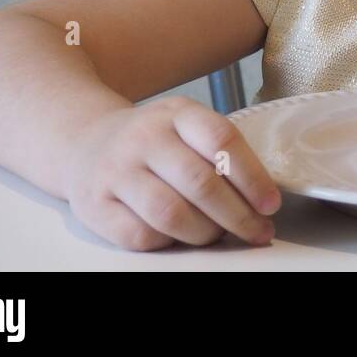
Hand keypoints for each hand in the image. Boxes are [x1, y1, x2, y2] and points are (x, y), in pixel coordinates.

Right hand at [62, 95, 281, 250]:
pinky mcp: (95, 206)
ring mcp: (116, 171)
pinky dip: (170, 243)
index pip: (222, 139)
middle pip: (200, 183)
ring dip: (206, 233)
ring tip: (218, 235)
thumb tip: (263, 201)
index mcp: (177, 113)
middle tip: (257, 232)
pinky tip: (180, 237)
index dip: (253, 177)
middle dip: (238, 215)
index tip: (271, 205)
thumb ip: (221, 153)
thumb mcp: (186, 127)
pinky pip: (142, 236)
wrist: (86, 143)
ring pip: (172, 214)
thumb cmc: (154, 142)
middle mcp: (144, 137)